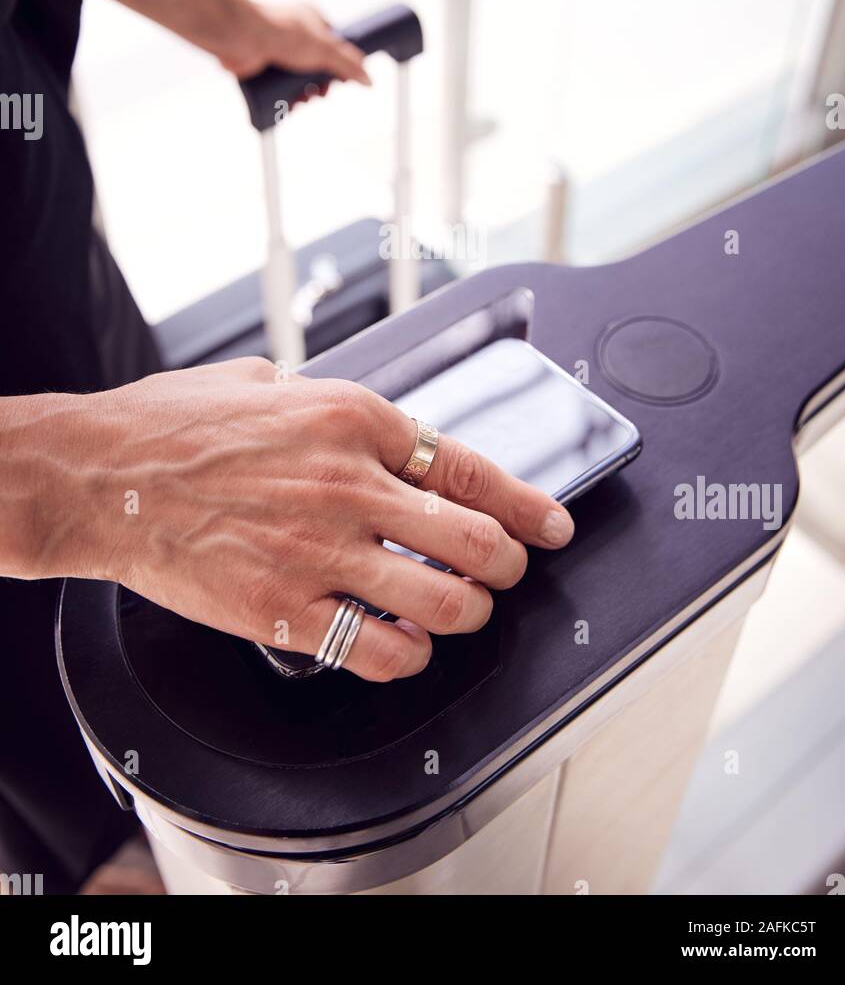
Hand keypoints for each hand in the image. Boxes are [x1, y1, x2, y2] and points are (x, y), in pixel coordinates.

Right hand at [46, 359, 573, 682]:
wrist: (100, 475)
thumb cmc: (173, 425)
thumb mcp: (268, 382)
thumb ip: (332, 405)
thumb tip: (375, 428)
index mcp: (353, 419)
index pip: (473, 467)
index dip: (528, 503)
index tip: (551, 524)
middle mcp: (350, 486)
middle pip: (477, 542)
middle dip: (508, 564)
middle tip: (507, 571)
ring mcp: (320, 554)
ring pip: (442, 603)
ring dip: (467, 614)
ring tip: (460, 612)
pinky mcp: (283, 611)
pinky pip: (378, 652)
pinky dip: (408, 657)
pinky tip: (403, 648)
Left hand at [216, 1, 370, 89]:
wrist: (240, 37)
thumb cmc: (281, 34)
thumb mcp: (323, 50)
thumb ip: (348, 65)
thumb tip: (369, 81)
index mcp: (310, 20)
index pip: (333, 44)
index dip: (339, 64)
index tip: (341, 80)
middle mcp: (293, 33)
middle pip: (315, 65)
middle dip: (319, 84)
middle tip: (318, 95)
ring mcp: (275, 49)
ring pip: (295, 77)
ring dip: (302, 94)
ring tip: (301, 102)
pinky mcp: (260, 65)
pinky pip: (277, 85)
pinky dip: (283, 97)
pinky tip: (286, 105)